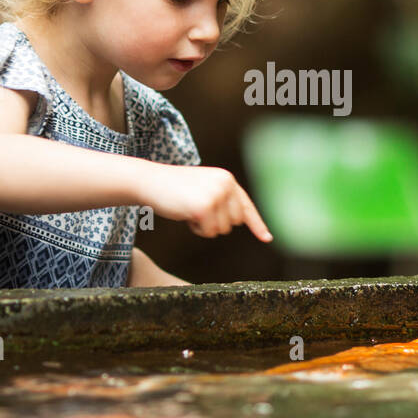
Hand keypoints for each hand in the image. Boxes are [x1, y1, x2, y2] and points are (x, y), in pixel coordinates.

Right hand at [149, 166, 272, 241]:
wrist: (150, 181)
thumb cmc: (174, 188)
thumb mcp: (203, 188)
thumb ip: (222, 199)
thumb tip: (239, 220)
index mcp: (227, 179)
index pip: (246, 205)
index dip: (257, 224)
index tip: (267, 238)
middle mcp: (226, 185)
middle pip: (235, 222)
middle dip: (216, 223)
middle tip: (197, 210)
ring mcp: (216, 196)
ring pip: (222, 230)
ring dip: (205, 227)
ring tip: (189, 209)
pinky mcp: (205, 208)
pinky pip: (208, 232)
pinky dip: (196, 229)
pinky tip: (185, 214)